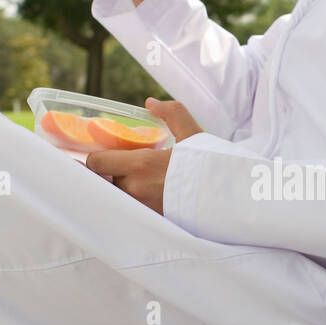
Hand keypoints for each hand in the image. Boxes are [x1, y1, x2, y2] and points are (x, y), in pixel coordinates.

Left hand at [84, 98, 202, 213]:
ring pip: (118, 196)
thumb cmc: (209, 166)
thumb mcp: (193, 133)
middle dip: (111, 173)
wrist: (228, 199)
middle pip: (105, 181)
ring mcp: (142, 208)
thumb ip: (171, 113)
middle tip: (121, 166)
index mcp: (140, 165)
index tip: (105, 153)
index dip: (97, 158)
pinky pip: (133, 210)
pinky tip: (148, 196)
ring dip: (122, 188)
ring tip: (137, 181)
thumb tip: (151, 103)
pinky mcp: (152, 221)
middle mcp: (135, 189)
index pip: (96, 163)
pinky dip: (135, 202)